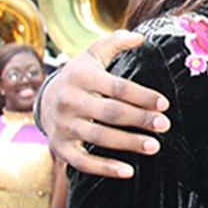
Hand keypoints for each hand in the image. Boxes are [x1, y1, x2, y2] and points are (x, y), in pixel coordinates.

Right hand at [38, 30, 168, 178]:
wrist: (44, 99)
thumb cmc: (79, 77)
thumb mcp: (91, 56)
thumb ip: (115, 43)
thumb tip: (141, 37)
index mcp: (81, 76)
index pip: (116, 87)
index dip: (142, 96)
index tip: (164, 104)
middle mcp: (70, 100)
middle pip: (110, 112)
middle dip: (140, 119)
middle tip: (164, 125)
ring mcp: (64, 125)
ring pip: (99, 137)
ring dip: (129, 143)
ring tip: (154, 146)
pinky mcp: (60, 147)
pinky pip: (83, 162)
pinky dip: (105, 168)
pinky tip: (129, 171)